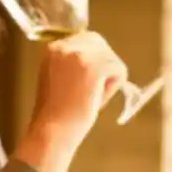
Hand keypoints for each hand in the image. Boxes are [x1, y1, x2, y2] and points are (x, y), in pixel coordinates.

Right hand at [29, 31, 128, 145]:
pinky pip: (120, 70)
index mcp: (53, 47)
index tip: (81, 82)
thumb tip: (102, 54)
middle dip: (102, 65)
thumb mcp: (58, 76)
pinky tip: (95, 99)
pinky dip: (114, 87)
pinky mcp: (94, 68)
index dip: (92, 60)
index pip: (87, 39)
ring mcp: (79, 56)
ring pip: (112, 59)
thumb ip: (73, 61)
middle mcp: (64, 46)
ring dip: (108, 79)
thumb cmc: (57, 111)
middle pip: (101, 44)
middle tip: (88, 89)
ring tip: (88, 96)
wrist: (51, 132)